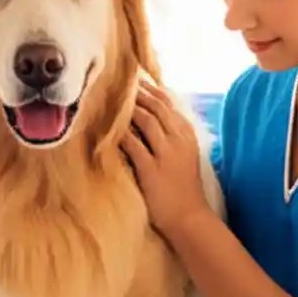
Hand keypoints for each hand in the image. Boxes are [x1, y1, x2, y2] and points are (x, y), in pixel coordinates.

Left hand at [121, 82, 212, 237]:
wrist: (189, 217)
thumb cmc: (183, 188)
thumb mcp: (185, 155)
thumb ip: (171, 135)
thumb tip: (150, 116)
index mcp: (187, 134)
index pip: (168, 103)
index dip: (150, 89)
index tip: (134, 80)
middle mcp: (178, 139)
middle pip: (156, 107)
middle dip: (137, 93)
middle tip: (118, 83)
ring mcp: (165, 154)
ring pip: (146, 120)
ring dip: (128, 108)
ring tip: (111, 98)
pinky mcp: (151, 169)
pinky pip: (133, 144)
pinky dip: (120, 133)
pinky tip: (108, 126)